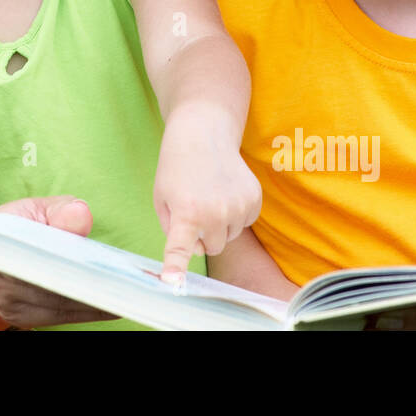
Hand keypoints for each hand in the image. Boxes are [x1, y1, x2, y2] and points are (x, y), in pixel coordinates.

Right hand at [0, 196, 117, 327]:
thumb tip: (81, 216)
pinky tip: (110, 304)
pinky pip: (58, 317)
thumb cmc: (20, 224)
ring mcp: (8, 305)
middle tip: (128, 284)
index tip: (102, 267)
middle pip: (51, 288)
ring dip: (93, 301)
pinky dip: (85, 310)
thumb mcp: (37, 207)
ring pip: (58, 307)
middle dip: (91, 286)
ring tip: (127, 292)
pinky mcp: (20, 319)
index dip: (71, 264)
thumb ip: (60, 209)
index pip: (37, 258)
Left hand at [153, 107, 262, 281]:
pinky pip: (245, 222)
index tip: (172, 283)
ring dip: (220, 223)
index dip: (176, 267)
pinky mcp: (254, 199)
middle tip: (194, 207)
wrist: (203, 133)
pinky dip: (235, 213)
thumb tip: (193, 252)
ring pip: (230, 235)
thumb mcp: (161, 198)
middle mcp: (215, 213)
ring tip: (209, 194)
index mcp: (186, 213)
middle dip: (203, 235)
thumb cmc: (176, 168)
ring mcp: (238, 206)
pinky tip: (224, 190)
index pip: (180, 248)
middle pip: (212, 248)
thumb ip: (172, 230)